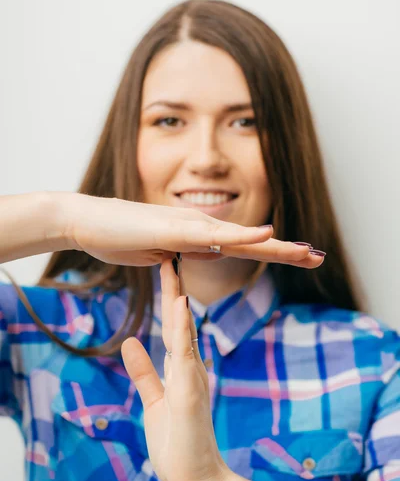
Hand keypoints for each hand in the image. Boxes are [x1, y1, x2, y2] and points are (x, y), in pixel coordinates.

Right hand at [65, 194, 322, 267]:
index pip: (243, 247)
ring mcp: (188, 226)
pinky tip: (264, 233)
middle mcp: (200, 227)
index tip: (300, 258)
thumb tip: (207, 253)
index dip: (272, 252)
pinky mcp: (172, 229)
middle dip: (286, 250)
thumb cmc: (120, 237)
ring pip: (240, 237)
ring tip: (306, 251)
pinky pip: (211, 234)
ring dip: (275, 245)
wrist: (88, 222)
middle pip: (251, 241)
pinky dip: (240, 234)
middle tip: (319, 257)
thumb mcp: (160, 253)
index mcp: (198, 237)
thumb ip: (184, 253)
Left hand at [121, 257, 229, 480]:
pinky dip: (183, 329)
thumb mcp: (155, 399)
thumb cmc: (176, 442)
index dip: (168, 298)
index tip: (164, 270)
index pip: (174, 326)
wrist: (195, 480)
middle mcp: (190, 368)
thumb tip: (130, 341)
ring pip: (185, 332)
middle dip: (174, 289)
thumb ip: (144, 371)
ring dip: (178, 301)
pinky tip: (180, 307)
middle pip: (181, 322)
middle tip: (170, 255)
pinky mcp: (191, 393)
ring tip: (173, 270)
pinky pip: (186, 355)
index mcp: (181, 369)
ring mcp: (193, 379)